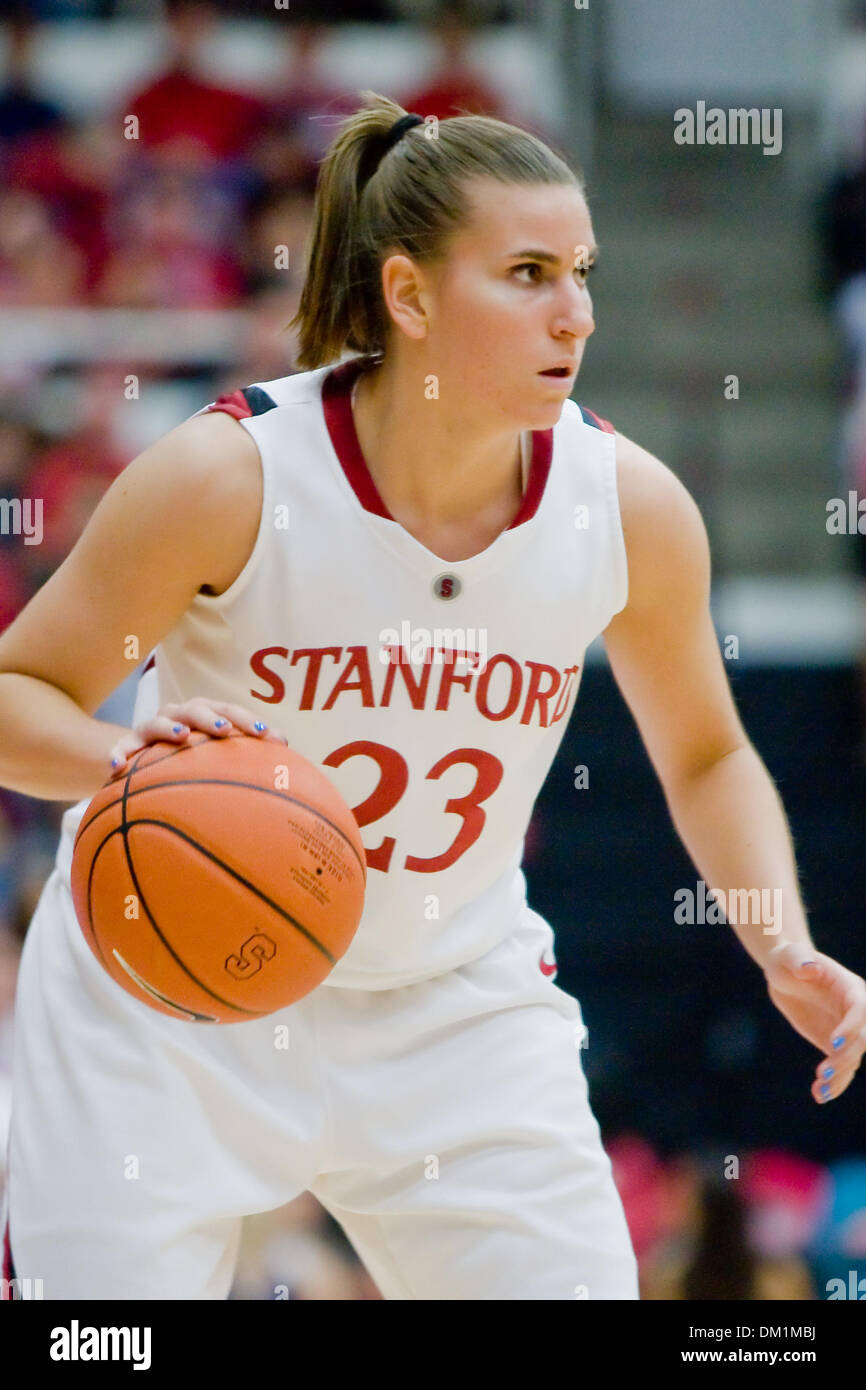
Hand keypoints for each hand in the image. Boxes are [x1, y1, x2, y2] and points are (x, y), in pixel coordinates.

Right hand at [107, 697, 288, 776]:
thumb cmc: (190, 757)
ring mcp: (150, 728)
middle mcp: (178, 715)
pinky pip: (120, 749)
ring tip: (181, 735)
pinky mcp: (127, 745)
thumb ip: (246, 759)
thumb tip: (289, 766)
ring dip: (169, 726)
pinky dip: (118, 754)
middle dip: (212, 717)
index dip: (249, 721)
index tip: (270, 736)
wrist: (142, 756)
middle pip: (196, 709)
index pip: (230, 712)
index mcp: (204, 715)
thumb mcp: (216, 757)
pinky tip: (117, 768)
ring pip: (157, 721)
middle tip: (225, 730)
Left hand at [764, 942, 865, 1103]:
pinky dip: (834, 1083)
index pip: (860, 1009)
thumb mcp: (789, 956)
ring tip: (820, 1091)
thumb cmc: (789, 960)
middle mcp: (855, 1012)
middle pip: (862, 1039)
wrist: (785, 974)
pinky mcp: (835, 1045)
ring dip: (840, 1077)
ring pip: (852, 1058)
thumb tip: (809, 968)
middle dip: (846, 1056)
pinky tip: (819, 1095)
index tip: (834, 1042)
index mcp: (850, 988)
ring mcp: (847, 1030)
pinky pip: (841, 1067)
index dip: (851, 1027)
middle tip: (824, 1072)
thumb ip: (799, 960)